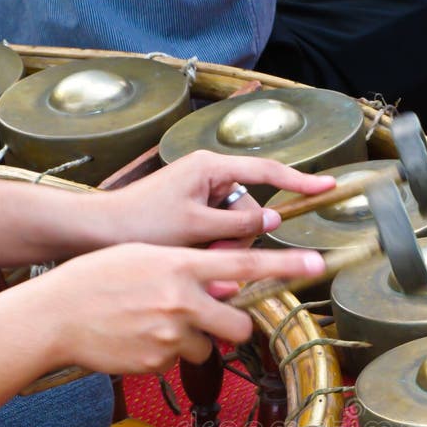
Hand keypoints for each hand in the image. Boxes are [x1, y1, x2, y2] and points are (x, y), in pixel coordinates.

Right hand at [11, 242, 325, 372]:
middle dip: (232, 330)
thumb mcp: (144, 259)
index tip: (319, 262)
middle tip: (213, 324)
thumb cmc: (96, 280)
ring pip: (207, 347)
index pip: (245, 264)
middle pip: (239, 327)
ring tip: (151, 326)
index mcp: (180, 264)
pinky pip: (178, 361)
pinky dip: (165, 354)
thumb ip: (189, 271)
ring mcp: (172, 334)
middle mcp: (182, 299)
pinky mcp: (159, 361)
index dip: (287, 265)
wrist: (56, 315)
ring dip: (191, 341)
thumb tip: (228, 287)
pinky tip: (137, 339)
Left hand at [103, 150, 335, 248]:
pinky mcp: (191, 213)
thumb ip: (238, 224)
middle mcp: (207, 177)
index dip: (299, 182)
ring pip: (235, 226)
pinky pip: (218, 232)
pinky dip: (213, 248)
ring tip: (200, 259)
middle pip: (250, 209)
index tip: (327, 188)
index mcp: (210, 167)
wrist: (99, 233)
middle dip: (241, 237)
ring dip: (226, 247)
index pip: (266, 172)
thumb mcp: (196, 227)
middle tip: (218, 254)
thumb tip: (272, 222)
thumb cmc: (141, 224)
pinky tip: (195, 258)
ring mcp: (199, 195)